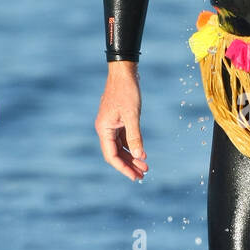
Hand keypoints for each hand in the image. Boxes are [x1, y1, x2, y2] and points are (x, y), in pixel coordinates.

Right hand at [95, 63, 147, 179]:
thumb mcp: (132, 115)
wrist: (124, 72)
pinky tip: (141, 153)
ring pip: (120, 147)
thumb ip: (135, 137)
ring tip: (145, 167)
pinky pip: (123, 139)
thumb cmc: (127, 91)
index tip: (135, 176)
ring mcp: (111, 125)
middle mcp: (105, 129)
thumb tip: (140, 156)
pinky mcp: (117, 120)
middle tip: (143, 175)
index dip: (123, 168)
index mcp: (104, 129)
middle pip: (115, 153)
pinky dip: (132, 146)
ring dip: (131, 157)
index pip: (112, 155)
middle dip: (129, 165)